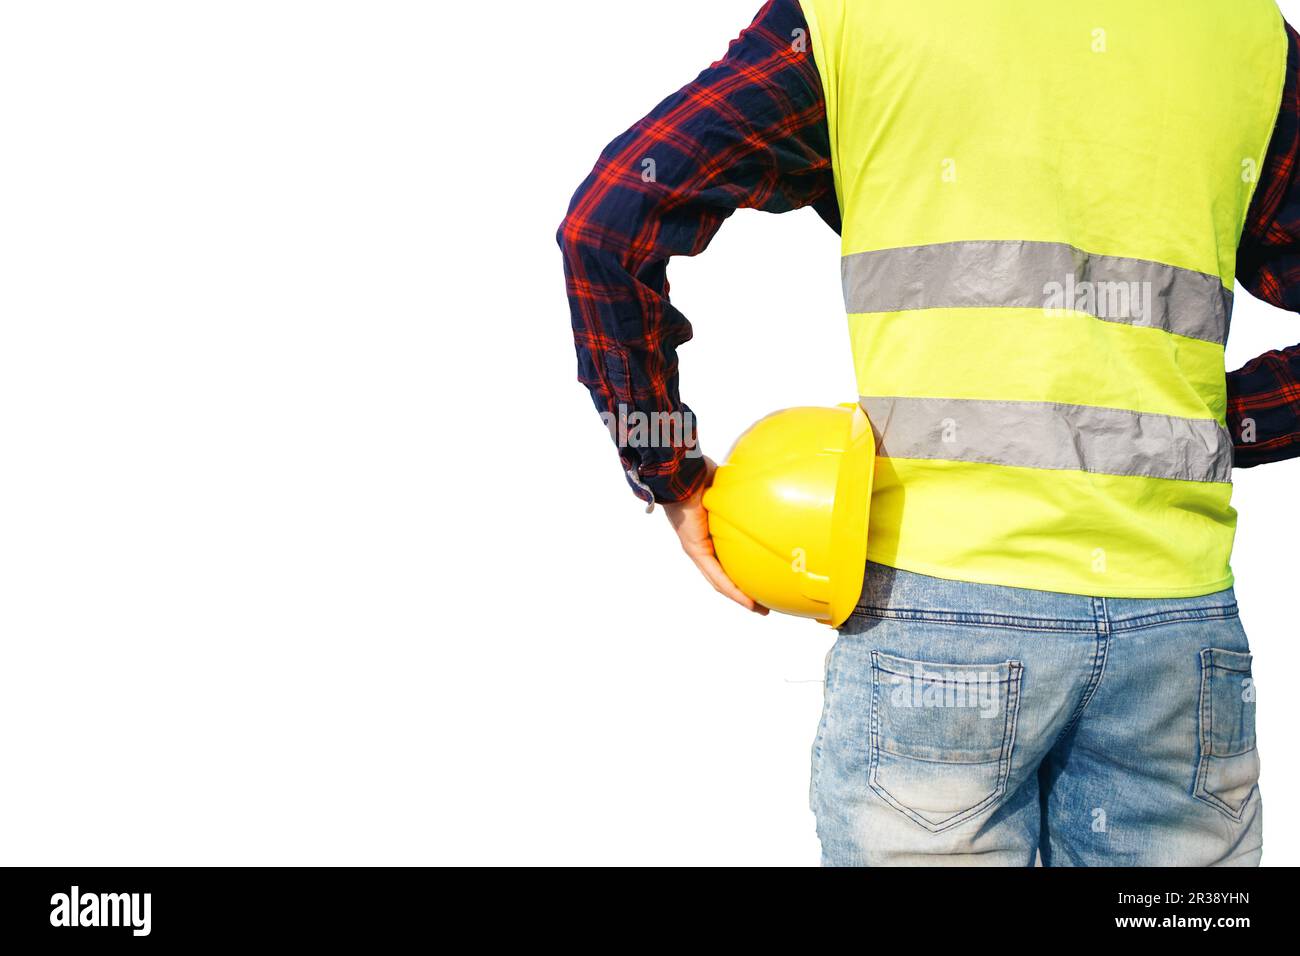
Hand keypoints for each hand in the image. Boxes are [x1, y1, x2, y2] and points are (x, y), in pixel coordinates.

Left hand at [662, 457, 768, 614]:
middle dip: (744, 592)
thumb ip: (742, 494)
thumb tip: (766, 486)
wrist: (683, 472)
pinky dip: (733, 590)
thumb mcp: (728, 489)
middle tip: (763, 603)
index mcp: (708, 531)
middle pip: (723, 575)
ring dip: (741, 597)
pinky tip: (749, 602)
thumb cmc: (701, 473)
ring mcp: (697, 548)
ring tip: (760, 609)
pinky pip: (717, 576)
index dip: (742, 572)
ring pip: (720, 581)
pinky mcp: (696, 549)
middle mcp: (701, 543)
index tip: (761, 580)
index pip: (726, 557)